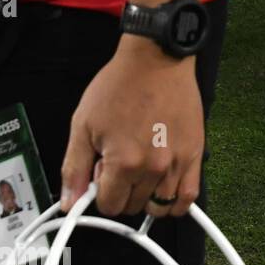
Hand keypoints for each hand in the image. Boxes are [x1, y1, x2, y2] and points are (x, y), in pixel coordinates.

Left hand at [60, 37, 203, 219]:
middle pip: (133, 207)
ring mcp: (177, 162)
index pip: (108, 205)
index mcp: (123, 162)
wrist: (157, 57)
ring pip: (159, 206)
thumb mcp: (83, 123)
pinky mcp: (195, 152)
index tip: (102, 170)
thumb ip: (73, 167)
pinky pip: (188, 196)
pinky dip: (175, 202)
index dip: (100, 190)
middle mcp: (152, 168)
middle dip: (122, 191)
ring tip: (142, 170)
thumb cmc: (119, 85)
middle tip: (121, 161)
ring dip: (146, 196)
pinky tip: (164, 186)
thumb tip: (69, 202)